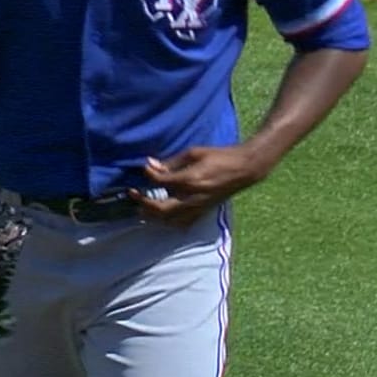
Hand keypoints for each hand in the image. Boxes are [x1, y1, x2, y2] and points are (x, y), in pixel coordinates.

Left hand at [129, 146, 273, 226]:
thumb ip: (172, 162)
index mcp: (189, 180)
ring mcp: (198, 208)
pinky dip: (169, 222)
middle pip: (160, 209)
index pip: (160, 183)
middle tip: (132, 195)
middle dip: (143, 203)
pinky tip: (163, 217)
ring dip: (153, 216)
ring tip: (142, 209)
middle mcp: (191, 198)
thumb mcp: (194, 153)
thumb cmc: (219, 156)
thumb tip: (151, 165)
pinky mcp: (203, 212)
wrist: (243, 169)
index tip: (144, 169)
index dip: (148, 176)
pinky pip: (182, 224)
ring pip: (169, 220)